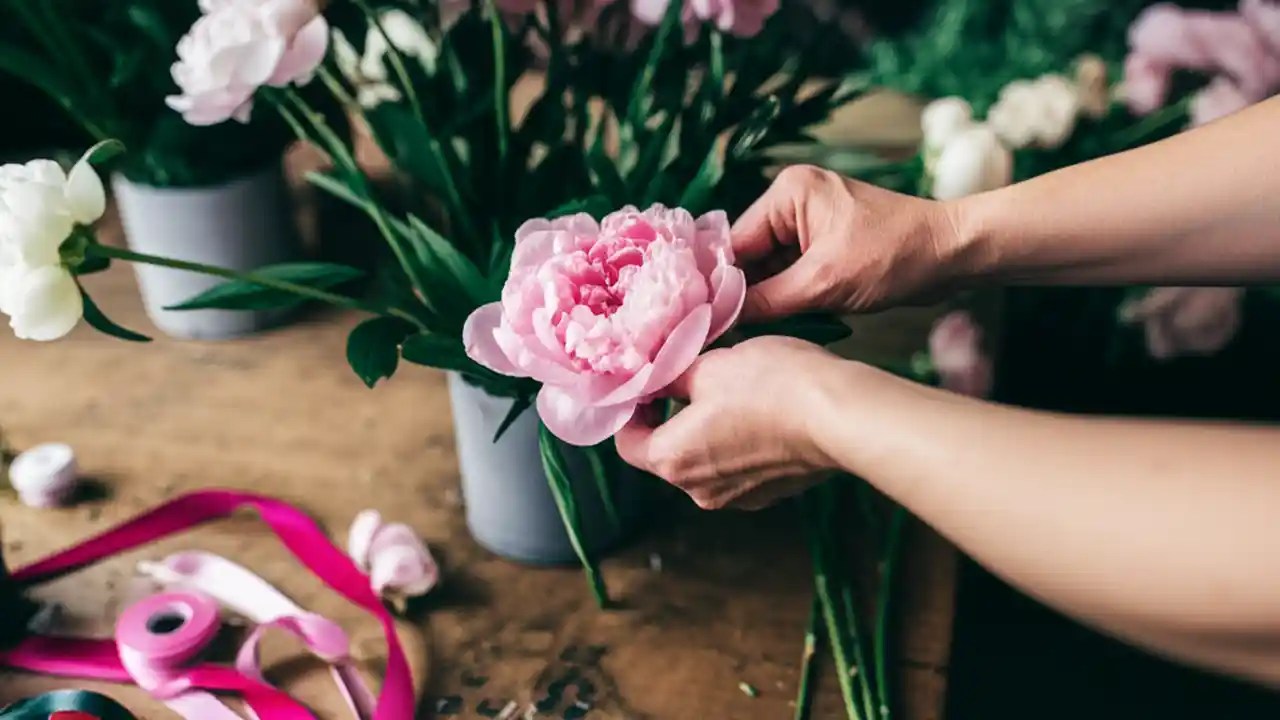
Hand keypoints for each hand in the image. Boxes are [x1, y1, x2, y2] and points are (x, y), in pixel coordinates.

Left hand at [615, 336, 850, 510]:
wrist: (840, 415)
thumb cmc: (770, 385)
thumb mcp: (709, 365)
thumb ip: (671, 376)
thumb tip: (655, 377)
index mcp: (672, 461)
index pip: (627, 443)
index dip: (630, 411)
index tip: (642, 385)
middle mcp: (699, 491)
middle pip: (667, 454)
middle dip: (669, 418)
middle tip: (684, 378)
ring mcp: (738, 497)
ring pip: (705, 460)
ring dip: (706, 429)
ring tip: (726, 390)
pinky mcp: (771, 492)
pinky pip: (739, 466)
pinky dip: (738, 441)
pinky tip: (759, 410)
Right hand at [732, 164, 974, 319]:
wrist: (955, 256)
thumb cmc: (896, 256)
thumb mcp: (824, 283)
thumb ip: (766, 300)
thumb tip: (719, 319)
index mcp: (789, 193)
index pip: (736, 242)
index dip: (720, 282)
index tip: (704, 318)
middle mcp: (793, 201)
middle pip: (749, 256)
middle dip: (743, 292)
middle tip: (723, 332)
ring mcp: (810, 223)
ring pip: (768, 269)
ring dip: (765, 298)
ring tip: (748, 332)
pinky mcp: (825, 244)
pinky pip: (791, 273)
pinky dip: (786, 297)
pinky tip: (778, 321)